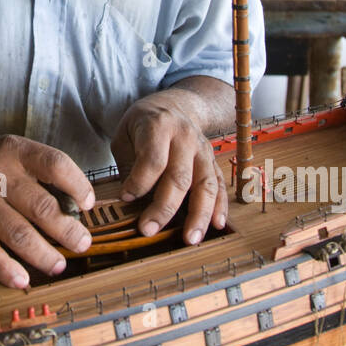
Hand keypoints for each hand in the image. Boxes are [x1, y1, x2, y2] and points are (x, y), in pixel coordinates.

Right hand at [0, 134, 94, 289]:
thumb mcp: (8, 149)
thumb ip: (37, 169)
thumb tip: (75, 202)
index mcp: (13, 151)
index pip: (55, 165)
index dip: (78, 186)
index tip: (87, 204)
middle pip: (42, 207)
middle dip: (68, 230)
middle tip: (82, 243)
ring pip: (19, 234)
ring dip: (44, 254)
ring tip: (59, 264)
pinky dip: (5, 269)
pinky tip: (22, 280)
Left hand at [111, 90, 226, 245]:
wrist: (173, 106)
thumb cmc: (143, 125)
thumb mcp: (125, 135)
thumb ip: (128, 165)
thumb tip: (128, 201)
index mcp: (160, 126)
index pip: (153, 160)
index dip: (139, 182)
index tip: (125, 197)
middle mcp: (185, 137)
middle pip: (179, 177)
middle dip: (163, 208)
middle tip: (147, 230)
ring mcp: (203, 150)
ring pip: (205, 184)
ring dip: (198, 214)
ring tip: (190, 239)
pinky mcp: (213, 161)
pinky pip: (219, 185)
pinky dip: (220, 206)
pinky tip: (217, 225)